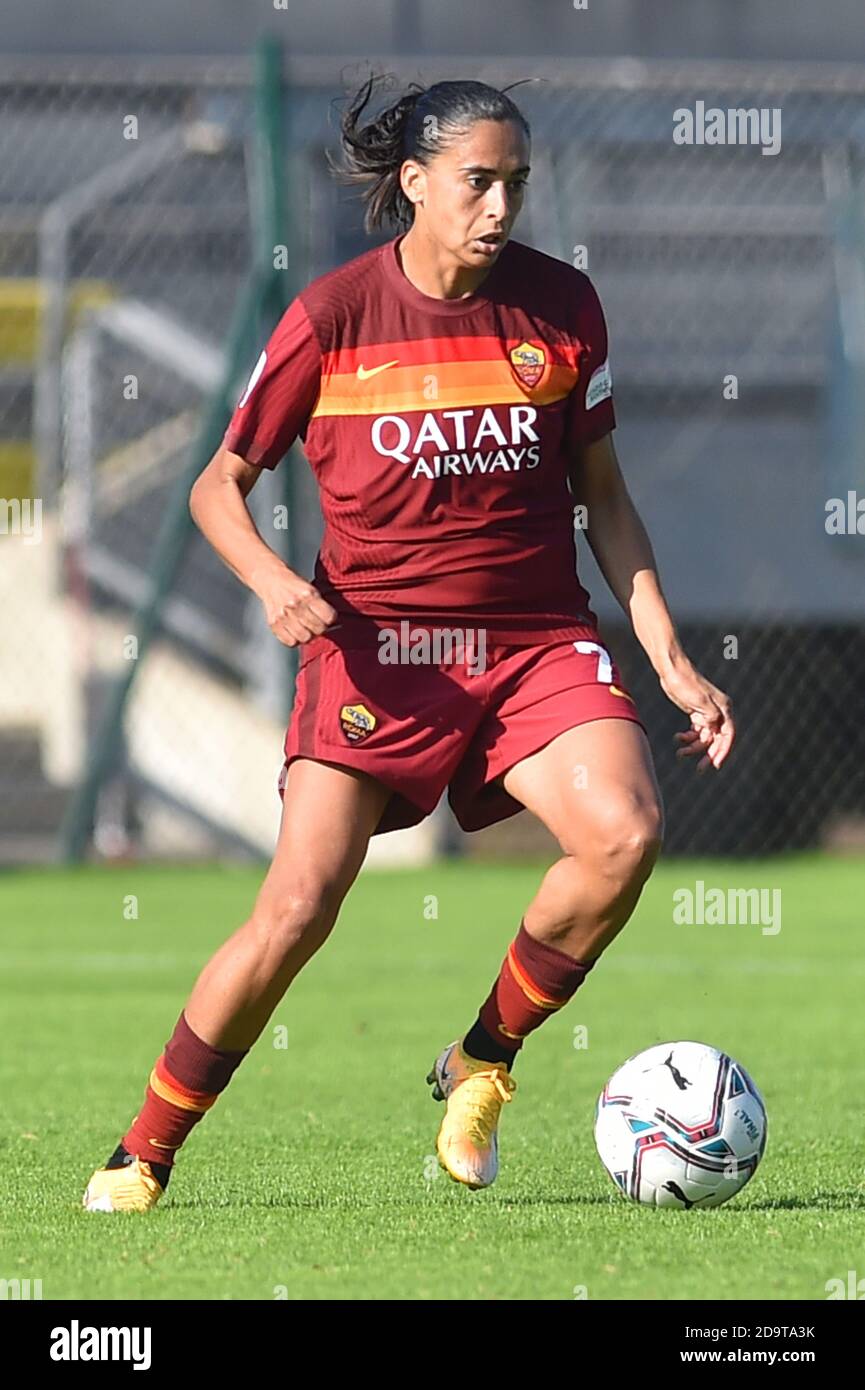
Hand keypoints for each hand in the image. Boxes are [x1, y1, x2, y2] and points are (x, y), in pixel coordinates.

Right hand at [254, 564, 337, 646]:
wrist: (272, 581)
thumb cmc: (296, 588)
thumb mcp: (312, 590)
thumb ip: (322, 607)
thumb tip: (333, 627)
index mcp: (308, 594)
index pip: (329, 617)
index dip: (330, 619)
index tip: (327, 617)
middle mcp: (295, 605)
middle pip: (318, 629)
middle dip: (320, 628)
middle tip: (316, 624)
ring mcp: (283, 616)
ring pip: (305, 638)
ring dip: (308, 635)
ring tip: (306, 628)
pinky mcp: (274, 624)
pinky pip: (291, 642)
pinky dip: (295, 640)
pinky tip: (295, 632)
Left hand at [658, 657, 735, 772]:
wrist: (671, 670)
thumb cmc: (685, 683)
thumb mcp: (699, 701)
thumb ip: (710, 716)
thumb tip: (714, 730)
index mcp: (724, 708)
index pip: (728, 735)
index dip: (723, 751)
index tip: (715, 764)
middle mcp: (718, 712)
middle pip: (717, 740)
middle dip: (708, 755)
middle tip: (700, 769)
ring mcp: (707, 714)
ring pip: (704, 738)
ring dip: (694, 748)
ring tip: (680, 753)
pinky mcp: (696, 714)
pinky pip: (695, 732)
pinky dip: (688, 738)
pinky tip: (678, 738)